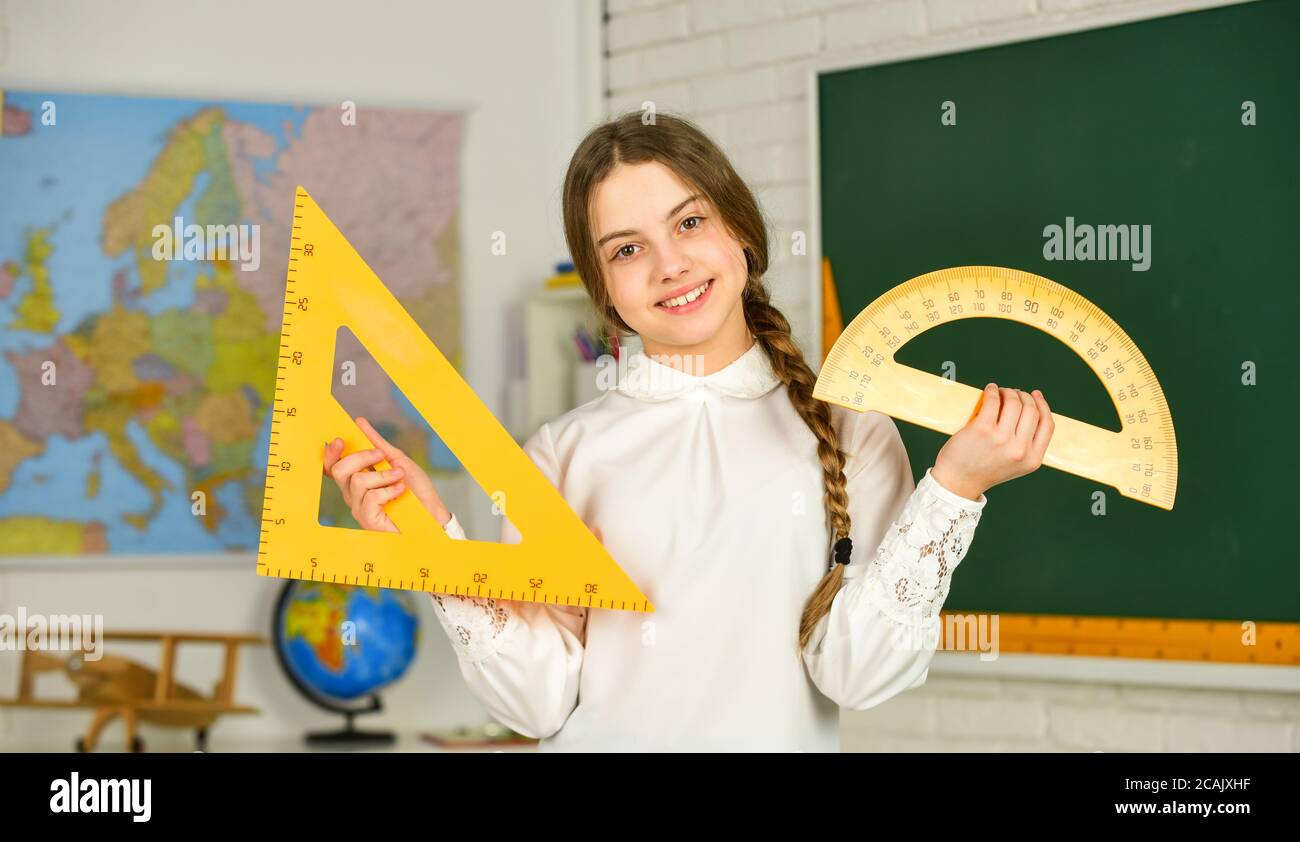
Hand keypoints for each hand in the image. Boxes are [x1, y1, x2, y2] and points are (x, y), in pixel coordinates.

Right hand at [321, 416, 450, 531]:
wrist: (432, 511)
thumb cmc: (415, 488)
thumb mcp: (397, 460)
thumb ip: (378, 443)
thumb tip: (359, 422)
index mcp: (355, 480)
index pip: (331, 467)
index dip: (330, 453)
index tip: (340, 440)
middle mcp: (352, 494)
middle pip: (339, 470)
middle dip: (361, 457)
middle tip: (381, 456)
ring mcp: (358, 508)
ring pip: (357, 481)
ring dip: (384, 475)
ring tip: (400, 477)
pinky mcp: (368, 520)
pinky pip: (371, 497)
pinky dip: (390, 489)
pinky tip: (401, 491)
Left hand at [931, 384, 1054, 500]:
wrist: (957, 482)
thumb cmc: (984, 468)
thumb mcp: (1015, 464)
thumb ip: (1028, 444)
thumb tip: (1033, 408)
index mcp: (1032, 459)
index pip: (1047, 424)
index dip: (1043, 405)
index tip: (1034, 395)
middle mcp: (1020, 450)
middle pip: (1031, 410)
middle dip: (1023, 396)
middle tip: (1011, 393)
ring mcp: (1001, 439)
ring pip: (1014, 402)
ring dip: (1008, 392)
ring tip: (1000, 392)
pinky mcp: (982, 429)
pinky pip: (993, 401)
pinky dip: (992, 391)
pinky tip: (990, 390)